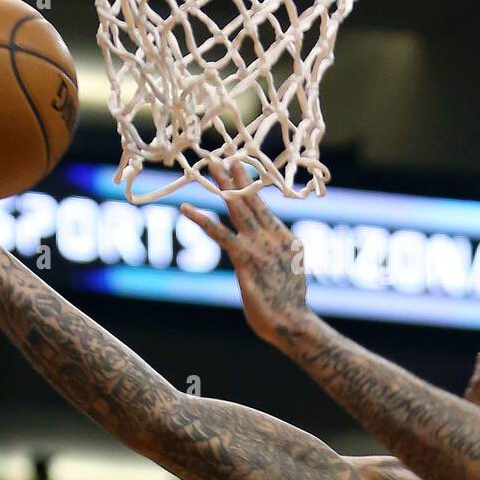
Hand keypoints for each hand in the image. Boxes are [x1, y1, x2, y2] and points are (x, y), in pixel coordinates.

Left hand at [180, 163, 311, 349]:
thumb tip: (268, 262)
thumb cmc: (290, 309)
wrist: (293, 323)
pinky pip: (219, 233)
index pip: (266, 209)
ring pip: (238, 207)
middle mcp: (274, 236)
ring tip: (212, 165)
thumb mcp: (288, 277)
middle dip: (239, 176)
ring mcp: (260, 245)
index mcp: (287, 240)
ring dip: (224, 184)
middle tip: (227, 155)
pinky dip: (201, 220)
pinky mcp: (245, 258)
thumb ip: (277, 262)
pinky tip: (186, 209)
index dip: (253, 188)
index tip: (244, 169)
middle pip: (253, 199)